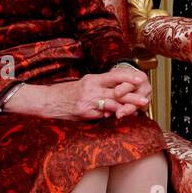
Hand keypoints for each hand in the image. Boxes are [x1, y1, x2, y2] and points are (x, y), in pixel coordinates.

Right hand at [14, 67, 151, 120]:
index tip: (141, 79)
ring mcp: (87, 101)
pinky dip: (110, 115)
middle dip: (132, 95)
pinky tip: (118, 117)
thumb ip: (98, 88)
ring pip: (111, 103)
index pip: (114, 75)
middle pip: (116, 91)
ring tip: (137, 110)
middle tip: (145, 99)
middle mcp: (91, 88)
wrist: (46, 101)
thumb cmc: (65, 94)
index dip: (128, 77)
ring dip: (125, 107)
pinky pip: (100, 114)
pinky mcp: (83, 113)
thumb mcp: (83, 85)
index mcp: (92, 79)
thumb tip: (115, 94)